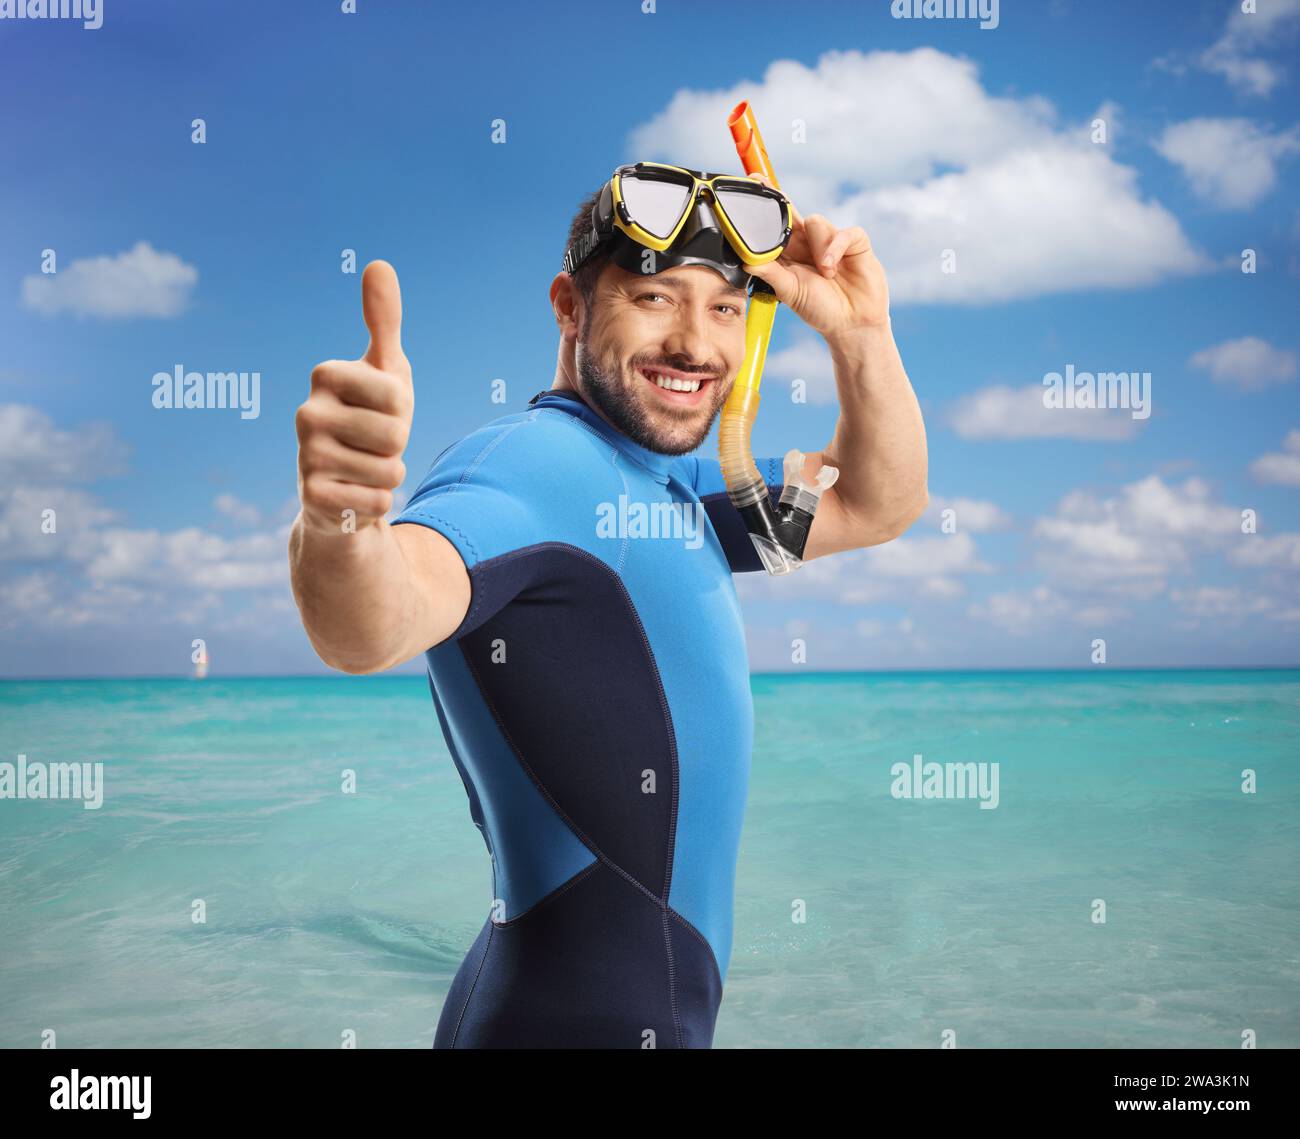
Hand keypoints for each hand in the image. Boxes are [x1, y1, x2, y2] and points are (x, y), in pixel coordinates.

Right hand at [296, 261, 412, 532]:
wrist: (346, 485)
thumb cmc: (372, 420)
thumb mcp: (386, 371)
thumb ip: (384, 321)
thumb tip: (378, 264)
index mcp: (325, 375)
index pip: (396, 394)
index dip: (402, 409)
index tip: (382, 411)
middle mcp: (306, 412)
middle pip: (394, 434)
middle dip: (397, 445)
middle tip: (374, 445)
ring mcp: (305, 456)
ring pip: (389, 470)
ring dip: (389, 475)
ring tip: (366, 468)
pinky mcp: (312, 497)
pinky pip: (379, 501)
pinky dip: (379, 502)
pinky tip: (357, 495)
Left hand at [744, 174, 889, 338]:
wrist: (851, 324)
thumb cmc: (821, 309)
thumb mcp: (790, 292)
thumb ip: (770, 274)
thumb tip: (746, 261)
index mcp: (789, 254)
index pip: (772, 226)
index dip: (762, 207)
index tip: (749, 187)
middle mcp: (808, 243)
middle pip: (791, 212)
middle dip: (777, 198)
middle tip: (761, 183)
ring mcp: (831, 240)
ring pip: (816, 222)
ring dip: (818, 247)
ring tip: (824, 273)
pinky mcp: (854, 242)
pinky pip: (843, 233)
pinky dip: (835, 248)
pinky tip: (832, 267)